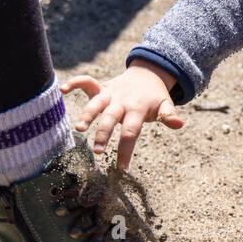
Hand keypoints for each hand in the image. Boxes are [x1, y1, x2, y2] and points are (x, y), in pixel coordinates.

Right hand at [59, 59, 185, 171]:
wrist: (147, 73)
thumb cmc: (154, 97)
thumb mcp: (164, 104)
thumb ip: (168, 115)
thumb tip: (180, 124)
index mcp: (137, 108)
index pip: (131, 131)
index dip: (126, 149)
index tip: (122, 168)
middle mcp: (121, 101)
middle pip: (111, 118)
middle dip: (103, 135)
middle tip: (97, 152)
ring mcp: (110, 93)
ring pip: (96, 103)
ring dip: (87, 114)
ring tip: (79, 128)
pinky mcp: (101, 87)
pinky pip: (87, 82)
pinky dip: (75, 83)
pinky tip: (63, 90)